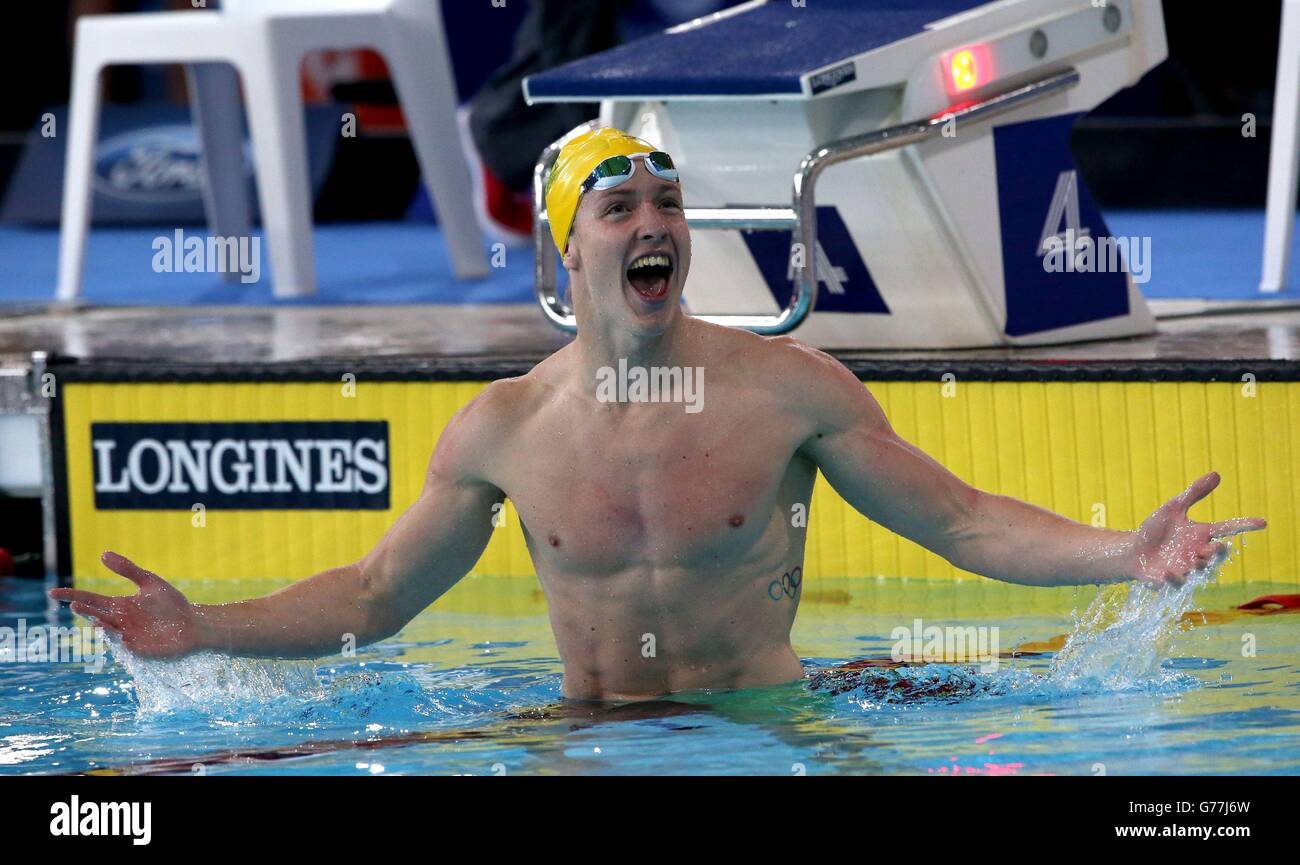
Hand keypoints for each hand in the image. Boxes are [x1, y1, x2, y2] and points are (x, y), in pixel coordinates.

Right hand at [48, 551, 199, 657]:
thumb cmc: (172, 604)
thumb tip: (103, 554)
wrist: (193, 622)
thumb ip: (128, 569)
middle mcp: (120, 622)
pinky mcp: (142, 649)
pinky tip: (125, 637)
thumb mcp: (150, 582)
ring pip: (110, 633)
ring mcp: (129, 636)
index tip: (53, 593)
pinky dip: (126, 642)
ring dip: (104, 627)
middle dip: (87, 612)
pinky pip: (130, 647)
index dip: (72, 596)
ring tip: (98, 619)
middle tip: (77, 606)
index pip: (91, 600)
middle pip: (97, 616)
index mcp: (120, 606)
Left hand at [1130, 472, 1265, 587]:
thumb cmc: (1155, 530)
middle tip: (1215, 546)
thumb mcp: (1173, 508)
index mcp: (1201, 534)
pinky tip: (1167, 571)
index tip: (1262, 522)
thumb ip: (1194, 493)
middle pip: (1217, 555)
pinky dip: (1174, 579)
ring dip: (1201, 565)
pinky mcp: (1169, 581)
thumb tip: (1217, 474)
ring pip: (1201, 571)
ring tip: (1197, 558)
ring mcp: (1185, 568)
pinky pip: (1176, 583)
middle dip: (1218, 552)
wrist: (1132, 550)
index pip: (1227, 528)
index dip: (1244, 525)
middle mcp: (1197, 552)